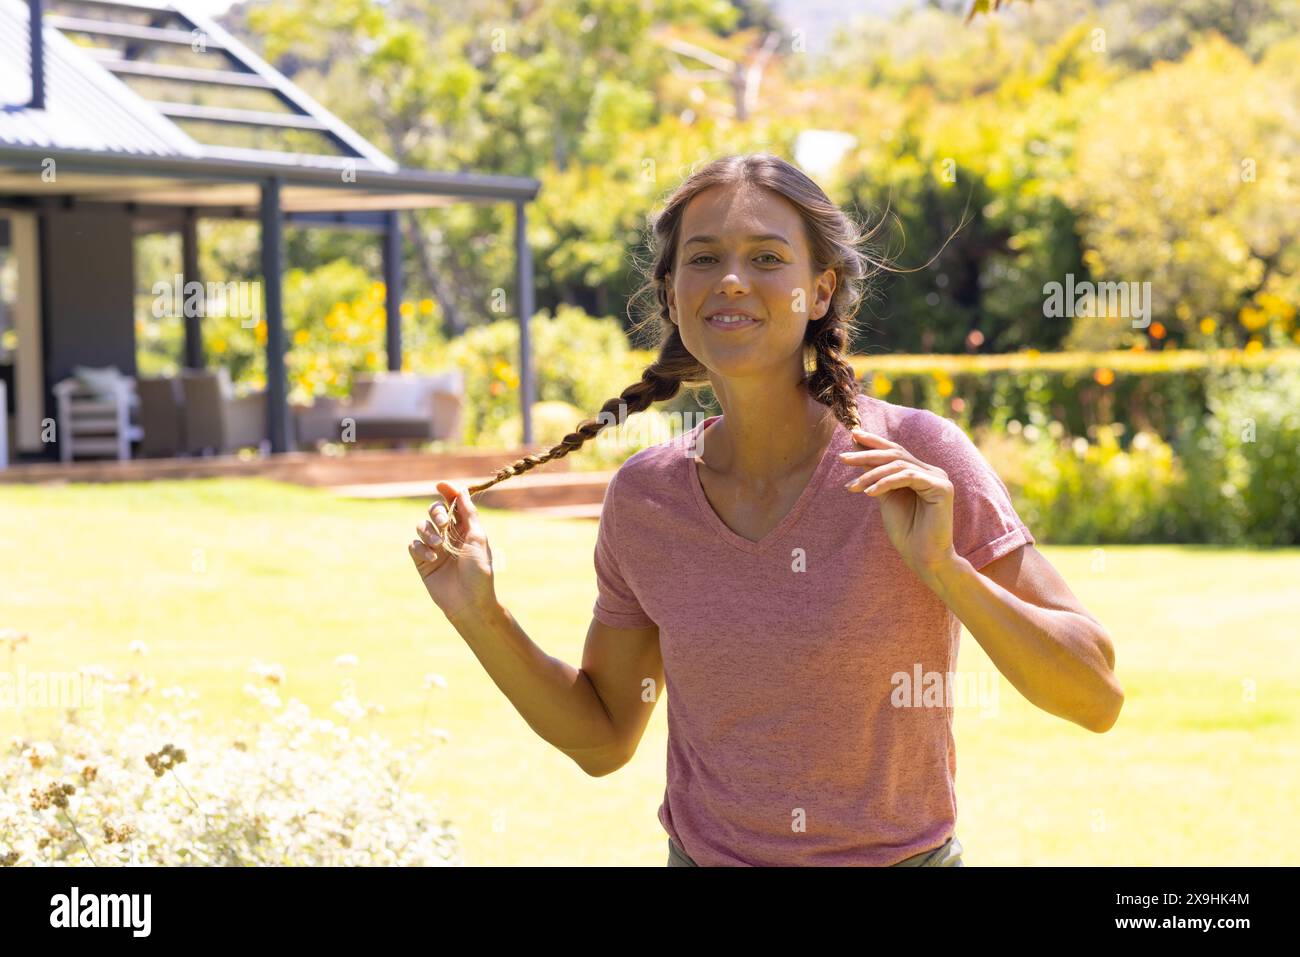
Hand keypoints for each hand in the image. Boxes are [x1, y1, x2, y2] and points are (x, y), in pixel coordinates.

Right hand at [409, 481, 497, 622]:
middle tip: (443, 523)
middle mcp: (449, 536)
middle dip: (437, 512)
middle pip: (435, 511)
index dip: (448, 492)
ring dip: (428, 532)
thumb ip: (468, 513)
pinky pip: (413, 545)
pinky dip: (420, 548)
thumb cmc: (479, 571)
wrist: (468, 601)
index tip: (440, 485)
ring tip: (438, 546)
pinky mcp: (422, 561)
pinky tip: (431, 559)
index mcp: (466, 529)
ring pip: (421, 526)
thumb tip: (462, 490)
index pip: (454, 504)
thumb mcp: (477, 538)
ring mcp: (434, 548)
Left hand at [839, 429, 957, 576]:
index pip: (895, 451)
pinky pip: (908, 477)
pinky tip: (869, 493)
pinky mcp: (942, 487)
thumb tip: (857, 450)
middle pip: (896, 454)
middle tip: (843, 458)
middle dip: (867, 454)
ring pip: (899, 465)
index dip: (874, 442)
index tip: (852, 435)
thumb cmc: (906, 530)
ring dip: (871, 474)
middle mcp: (932, 471)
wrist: (923, 556)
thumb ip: (875, 475)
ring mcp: (939, 478)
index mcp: (920, 472)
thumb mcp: (884, 496)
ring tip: (853, 486)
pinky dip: (886, 482)